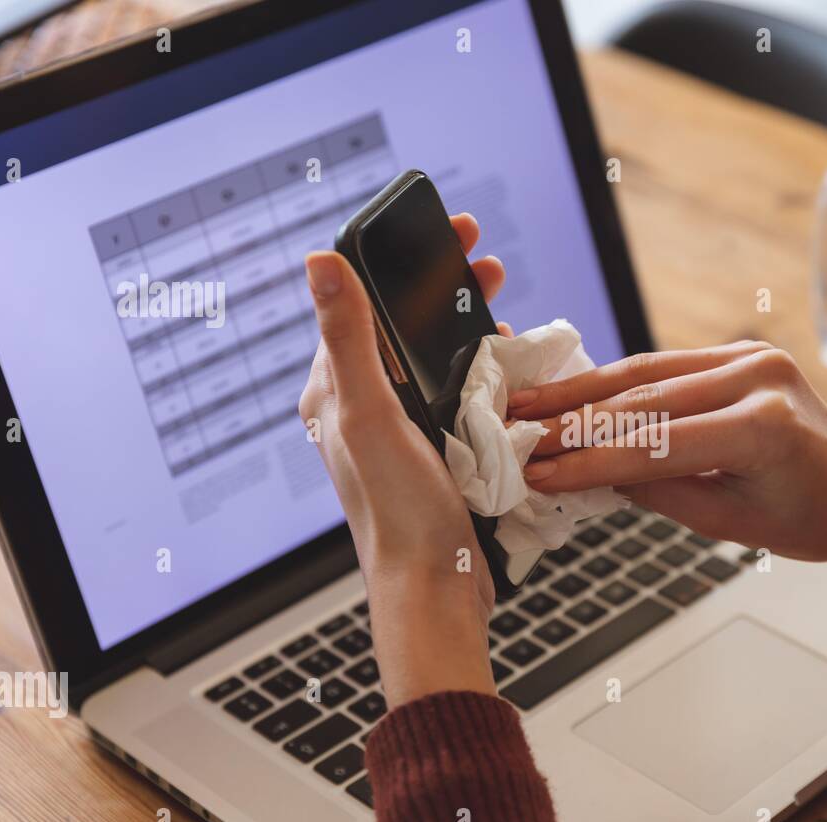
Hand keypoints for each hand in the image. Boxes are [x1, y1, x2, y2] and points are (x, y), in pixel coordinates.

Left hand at [299, 213, 506, 706]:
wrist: (434, 586)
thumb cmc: (398, 509)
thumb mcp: (372, 416)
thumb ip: (349, 339)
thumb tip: (320, 262)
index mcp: (334, 391)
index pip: (358, 303)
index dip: (397, 259)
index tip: (444, 230)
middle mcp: (361, 406)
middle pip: (399, 325)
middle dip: (440, 286)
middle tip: (484, 259)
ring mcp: (397, 429)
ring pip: (430, 358)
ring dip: (462, 325)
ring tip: (498, 307)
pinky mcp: (432, 451)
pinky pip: (454, 393)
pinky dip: (480, 370)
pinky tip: (506, 365)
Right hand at [510, 342, 826, 567]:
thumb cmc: (812, 518)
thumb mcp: (730, 524)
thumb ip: (658, 492)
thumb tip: (586, 473)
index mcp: (763, 427)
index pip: (653, 444)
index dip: (587, 461)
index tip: (537, 473)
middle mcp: (757, 377)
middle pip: (642, 400)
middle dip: (572, 421)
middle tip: (514, 434)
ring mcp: (749, 356)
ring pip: (645, 372)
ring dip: (582, 390)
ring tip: (527, 406)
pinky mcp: (740, 351)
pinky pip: (665, 366)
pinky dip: (616, 381)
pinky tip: (572, 392)